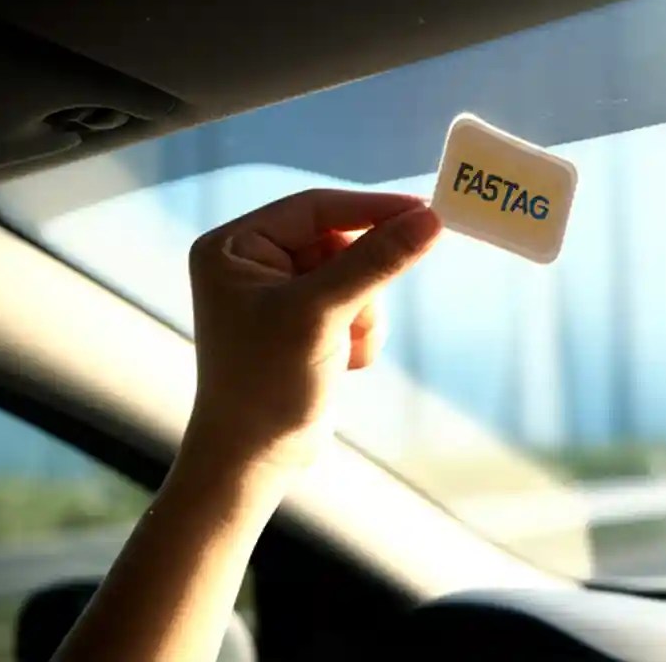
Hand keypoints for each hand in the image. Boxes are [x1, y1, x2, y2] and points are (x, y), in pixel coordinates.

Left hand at [183, 189, 441, 475]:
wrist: (254, 458)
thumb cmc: (267, 383)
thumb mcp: (322, 313)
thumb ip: (376, 261)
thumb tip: (431, 219)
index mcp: (235, 245)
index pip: (316, 207)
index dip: (372, 209)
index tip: (425, 212)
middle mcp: (252, 262)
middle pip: (340, 241)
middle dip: (360, 284)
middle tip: (359, 318)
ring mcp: (280, 293)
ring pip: (356, 276)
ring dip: (363, 314)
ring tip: (341, 351)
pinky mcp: (305, 322)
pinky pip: (356, 305)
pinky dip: (360, 334)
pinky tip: (342, 364)